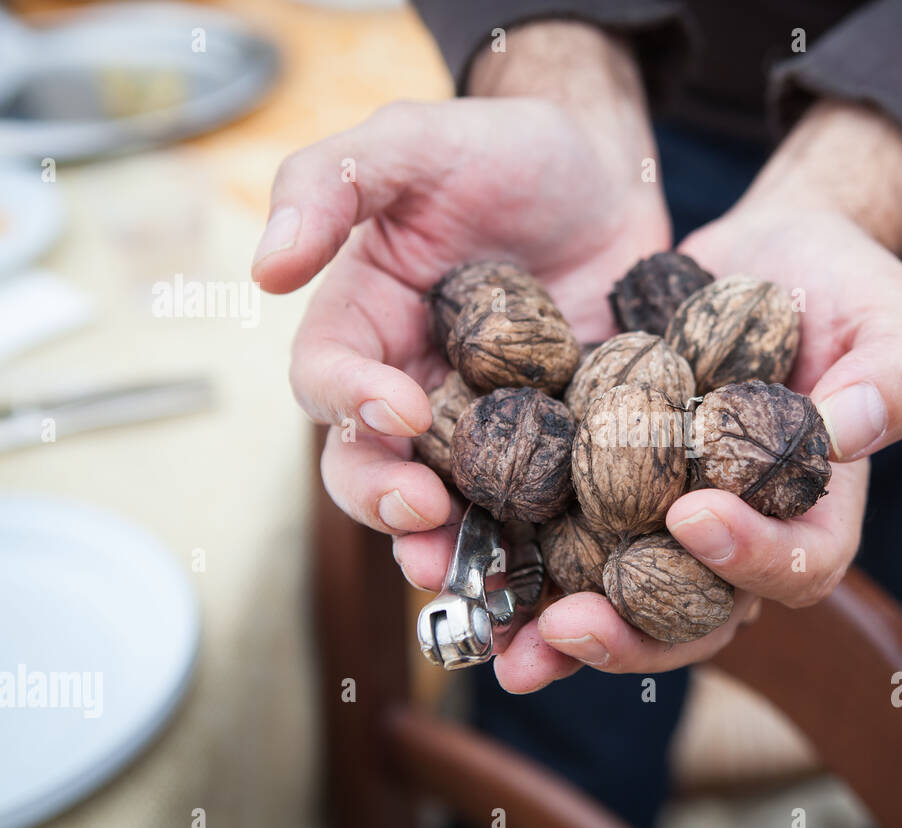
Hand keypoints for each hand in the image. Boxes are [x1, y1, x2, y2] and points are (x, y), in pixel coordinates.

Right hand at [253, 24, 668, 668]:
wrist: (604, 171)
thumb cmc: (500, 149)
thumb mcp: (413, 141)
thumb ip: (329, 183)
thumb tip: (264, 268)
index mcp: (365, 325)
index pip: (329, 379)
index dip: (351, 401)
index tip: (400, 409)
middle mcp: (412, 389)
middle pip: (371, 465)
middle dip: (388, 500)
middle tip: (426, 517)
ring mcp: (485, 425)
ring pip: (448, 504)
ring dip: (453, 548)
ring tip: (474, 577)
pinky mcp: (555, 443)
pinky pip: (536, 505)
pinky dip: (540, 546)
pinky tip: (559, 576)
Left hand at [528, 102, 901, 689]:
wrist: (767, 256)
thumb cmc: (843, 287)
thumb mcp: (891, 317)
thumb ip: (894, 376)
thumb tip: (850, 430)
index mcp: (813, 515)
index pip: (794, 564)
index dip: (748, 555)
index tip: (692, 513)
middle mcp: (737, 536)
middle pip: (695, 615)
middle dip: (633, 631)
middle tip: (570, 624)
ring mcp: (666, 522)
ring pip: (621, 601)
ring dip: (563, 631)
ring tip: (507, 644)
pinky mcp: (606, 490)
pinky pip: (566, 539)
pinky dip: (522, 562)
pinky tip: (467, 570)